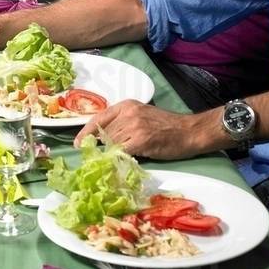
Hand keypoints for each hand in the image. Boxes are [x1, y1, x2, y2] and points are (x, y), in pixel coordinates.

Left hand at [74, 100, 202, 160]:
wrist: (190, 131)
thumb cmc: (167, 127)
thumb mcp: (142, 117)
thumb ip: (123, 124)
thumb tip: (103, 139)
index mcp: (126, 105)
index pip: (98, 118)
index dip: (85, 132)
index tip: (77, 143)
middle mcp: (128, 113)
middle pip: (104, 133)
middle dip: (101, 146)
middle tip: (100, 157)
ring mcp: (134, 126)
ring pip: (112, 143)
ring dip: (111, 154)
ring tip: (115, 161)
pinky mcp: (142, 140)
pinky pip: (122, 151)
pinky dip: (119, 158)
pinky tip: (121, 162)